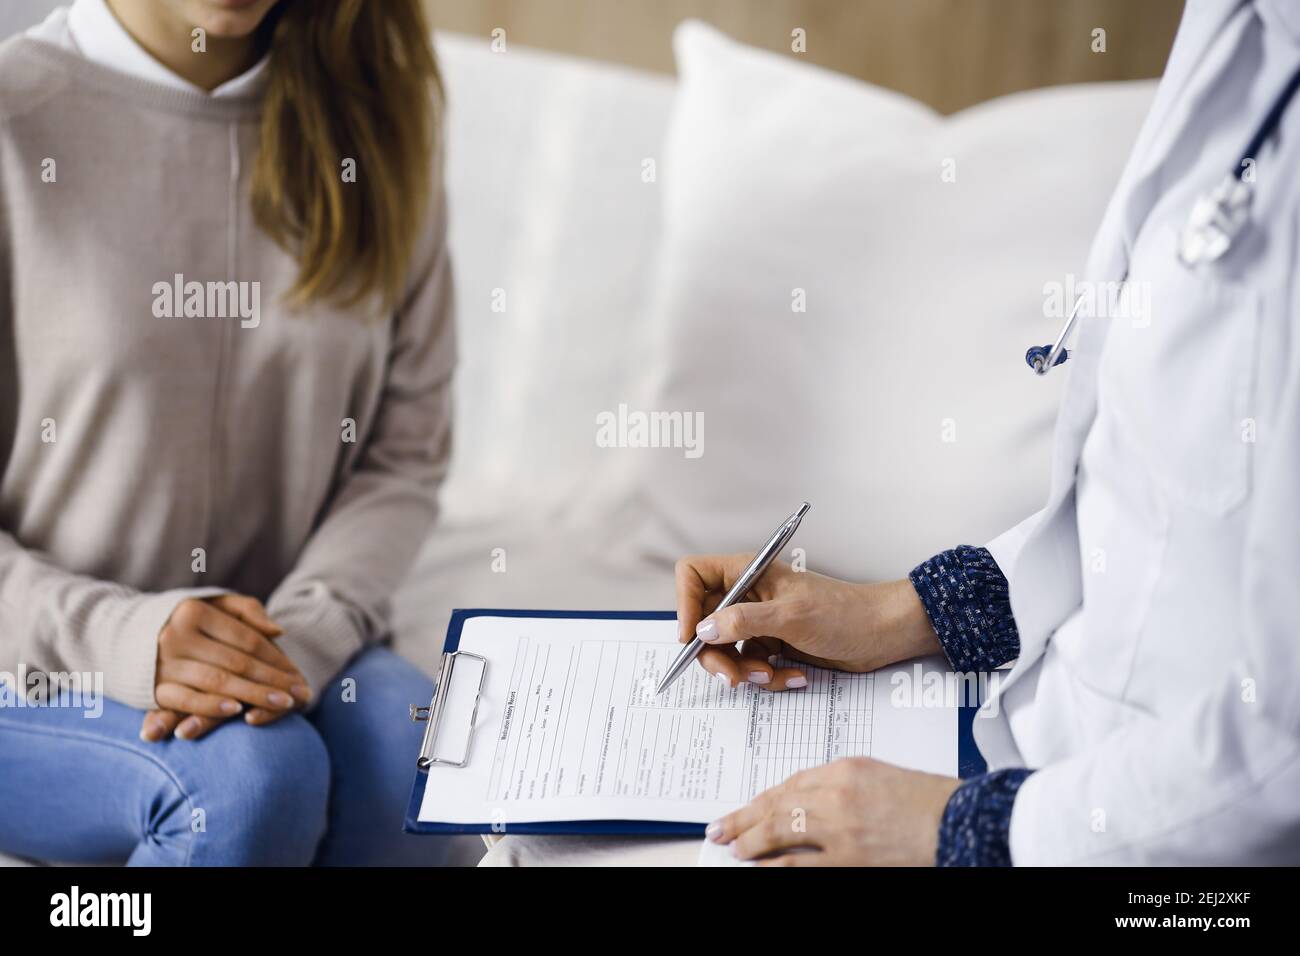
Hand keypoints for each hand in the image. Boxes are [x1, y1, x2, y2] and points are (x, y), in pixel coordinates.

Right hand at [140, 594, 309, 741]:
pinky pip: (185, 699)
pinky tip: (235, 710)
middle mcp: (177, 636)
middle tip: (298, 694)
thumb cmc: (181, 619)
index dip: (275, 658)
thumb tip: (278, 633)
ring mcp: (162, 662)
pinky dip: (210, 705)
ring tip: (279, 703)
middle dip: (271, 680)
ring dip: (251, 694)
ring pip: (216, 681)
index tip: (297, 673)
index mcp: (195, 613)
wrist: (119, 634)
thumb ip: (247, 611)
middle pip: (236, 662)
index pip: (246, 639)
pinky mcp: (151, 687)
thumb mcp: (212, 604)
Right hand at [674, 554, 939, 688]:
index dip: (684, 604)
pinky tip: (792, 677)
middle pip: (704, 623)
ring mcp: (759, 622)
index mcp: (747, 573)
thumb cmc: (845, 613)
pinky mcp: (772, 645)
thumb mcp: (792, 616)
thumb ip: (744, 621)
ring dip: (743, 671)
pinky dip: (767, 677)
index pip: (694, 576)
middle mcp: (748, 596)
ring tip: (770, 676)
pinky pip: (750, 665)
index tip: (691, 637)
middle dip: (716, 654)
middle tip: (732, 677)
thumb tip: (703, 630)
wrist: (883, 634)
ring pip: (726, 650)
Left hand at [706, 757, 959, 865]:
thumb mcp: (877, 775)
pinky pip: (802, 864)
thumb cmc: (926, 799)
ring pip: (782, 833)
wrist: (960, 820)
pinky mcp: (850, 858)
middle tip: (721, 828)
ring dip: (753, 841)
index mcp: (844, 768)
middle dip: (745, 818)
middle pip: (777, 805)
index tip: (746, 808)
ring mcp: (840, 828)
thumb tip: (804, 800)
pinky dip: (778, 865)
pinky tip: (763, 867)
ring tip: (735, 848)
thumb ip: (839, 783)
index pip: (789, 784)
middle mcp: (836, 794)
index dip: (762, 800)